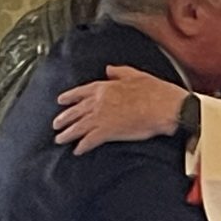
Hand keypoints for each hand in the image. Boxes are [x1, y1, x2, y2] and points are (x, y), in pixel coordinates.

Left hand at [54, 65, 187, 154]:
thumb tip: (109, 69)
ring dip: (68, 134)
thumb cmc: (155, 91)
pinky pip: (89, 141)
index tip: (61, 101)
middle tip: (56, 124)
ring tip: (59, 139)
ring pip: (78, 127)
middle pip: (76, 111)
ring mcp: (101, 117)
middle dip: (64, 118)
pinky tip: (77, 151)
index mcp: (105, 87)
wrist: (164, 107)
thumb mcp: (136, 75)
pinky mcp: (107, 132)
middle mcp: (99, 102)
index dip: (70, 97)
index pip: (81, 92)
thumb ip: (120, 72)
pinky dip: (82, 146)